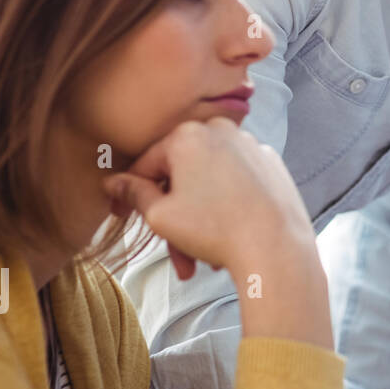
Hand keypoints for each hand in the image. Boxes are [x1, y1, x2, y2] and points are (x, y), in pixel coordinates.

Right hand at [102, 118, 313, 280]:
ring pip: (209, 183)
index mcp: (188, 135)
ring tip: (200, 257)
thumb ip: (134, 194)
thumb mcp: (160, 215)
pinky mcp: (271, 164)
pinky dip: (226, 207)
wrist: (275, 246)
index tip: (121, 214)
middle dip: (172, 217)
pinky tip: (227, 238)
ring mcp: (251, 146)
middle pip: (182, 176)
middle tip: (173, 252)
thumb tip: (114, 182)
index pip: (147, 164)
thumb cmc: (214, 229)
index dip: (130, 193)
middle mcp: (221, 131)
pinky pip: (236, 183)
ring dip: (198, 219)